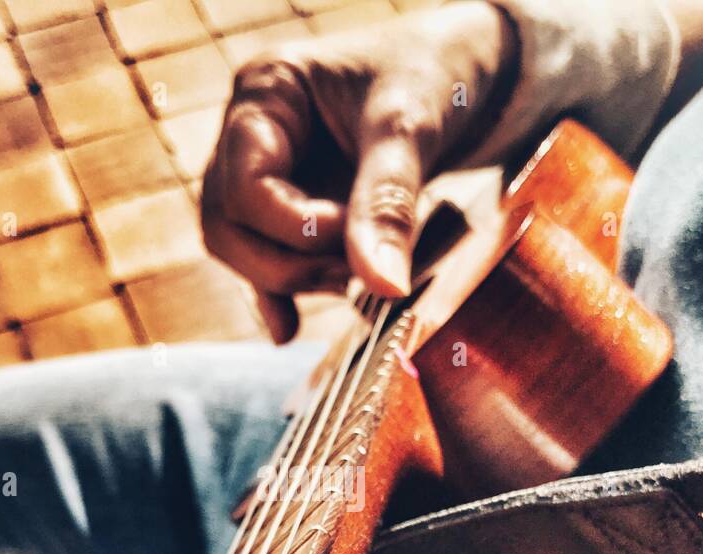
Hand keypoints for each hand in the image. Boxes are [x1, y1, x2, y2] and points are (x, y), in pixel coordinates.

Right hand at [202, 1, 516, 340]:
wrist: (474, 76)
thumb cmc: (436, 73)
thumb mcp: (412, 128)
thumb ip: (388, 204)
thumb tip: (382, 288)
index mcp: (265, 93)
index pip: (242, 187)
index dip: (294, 228)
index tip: (353, 236)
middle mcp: (251, 134)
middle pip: (228, 225)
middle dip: (288, 263)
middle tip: (354, 273)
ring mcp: (267, 173)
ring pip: (243, 248)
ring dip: (293, 279)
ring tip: (353, 282)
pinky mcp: (293, 207)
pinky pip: (268, 257)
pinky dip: (283, 293)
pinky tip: (290, 330)